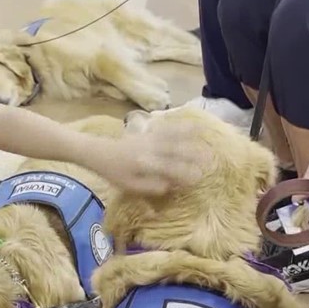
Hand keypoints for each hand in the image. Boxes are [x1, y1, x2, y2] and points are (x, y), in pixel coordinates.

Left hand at [92, 123, 208, 195]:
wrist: (98, 153)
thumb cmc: (115, 173)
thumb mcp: (131, 186)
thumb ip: (152, 186)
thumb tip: (172, 185)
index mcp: (146, 165)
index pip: (171, 169)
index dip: (187, 173)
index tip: (200, 176)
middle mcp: (150, 150)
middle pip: (176, 150)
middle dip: (194, 153)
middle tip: (209, 156)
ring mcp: (149, 139)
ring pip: (172, 135)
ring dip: (188, 133)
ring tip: (203, 130)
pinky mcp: (147, 132)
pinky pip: (165, 127)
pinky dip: (177, 124)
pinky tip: (185, 121)